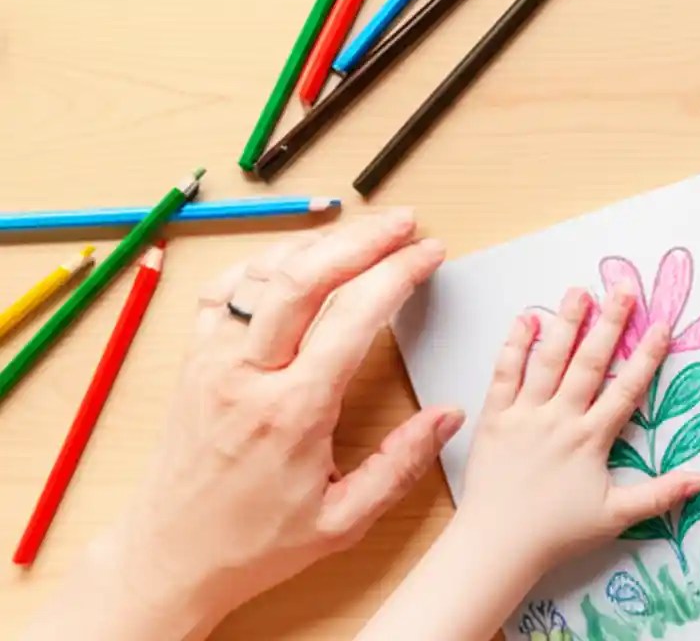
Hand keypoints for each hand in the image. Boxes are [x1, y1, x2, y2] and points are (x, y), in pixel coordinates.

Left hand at [23, 210, 461, 640]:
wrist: (171, 556)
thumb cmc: (254, 543)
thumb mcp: (344, 521)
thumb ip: (402, 464)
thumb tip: (450, 416)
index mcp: (293, 411)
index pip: (354, 314)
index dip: (399, 273)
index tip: (429, 254)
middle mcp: (247, 374)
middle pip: (306, 275)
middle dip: (363, 237)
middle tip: (404, 221)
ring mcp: (213, 361)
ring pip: (263, 273)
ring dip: (317, 243)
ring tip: (359, 232)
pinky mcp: (193, 359)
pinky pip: (223, 289)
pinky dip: (261, 262)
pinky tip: (293, 258)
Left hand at [354, 286, 699, 640]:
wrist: (498, 544)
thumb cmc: (558, 532)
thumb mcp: (616, 516)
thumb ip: (660, 494)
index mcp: (591, 439)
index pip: (626, 389)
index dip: (646, 356)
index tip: (661, 326)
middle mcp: (560, 419)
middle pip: (589, 362)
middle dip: (610, 323)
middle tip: (623, 290)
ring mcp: (525, 415)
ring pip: (548, 360)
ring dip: (565, 323)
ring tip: (579, 291)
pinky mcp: (496, 418)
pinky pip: (505, 374)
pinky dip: (515, 345)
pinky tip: (526, 319)